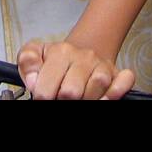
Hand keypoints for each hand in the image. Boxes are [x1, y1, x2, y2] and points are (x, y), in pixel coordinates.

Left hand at [16, 39, 134, 99]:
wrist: (82, 50)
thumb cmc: (57, 58)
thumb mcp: (36, 53)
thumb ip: (28, 62)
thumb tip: (33, 81)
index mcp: (61, 52)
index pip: (46, 89)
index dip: (42, 98)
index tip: (44, 97)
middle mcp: (84, 57)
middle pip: (72, 92)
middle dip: (63, 101)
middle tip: (61, 98)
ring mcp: (102, 65)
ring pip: (98, 87)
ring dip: (87, 99)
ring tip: (80, 98)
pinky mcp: (118, 73)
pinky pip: (124, 82)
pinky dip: (115, 93)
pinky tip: (105, 97)